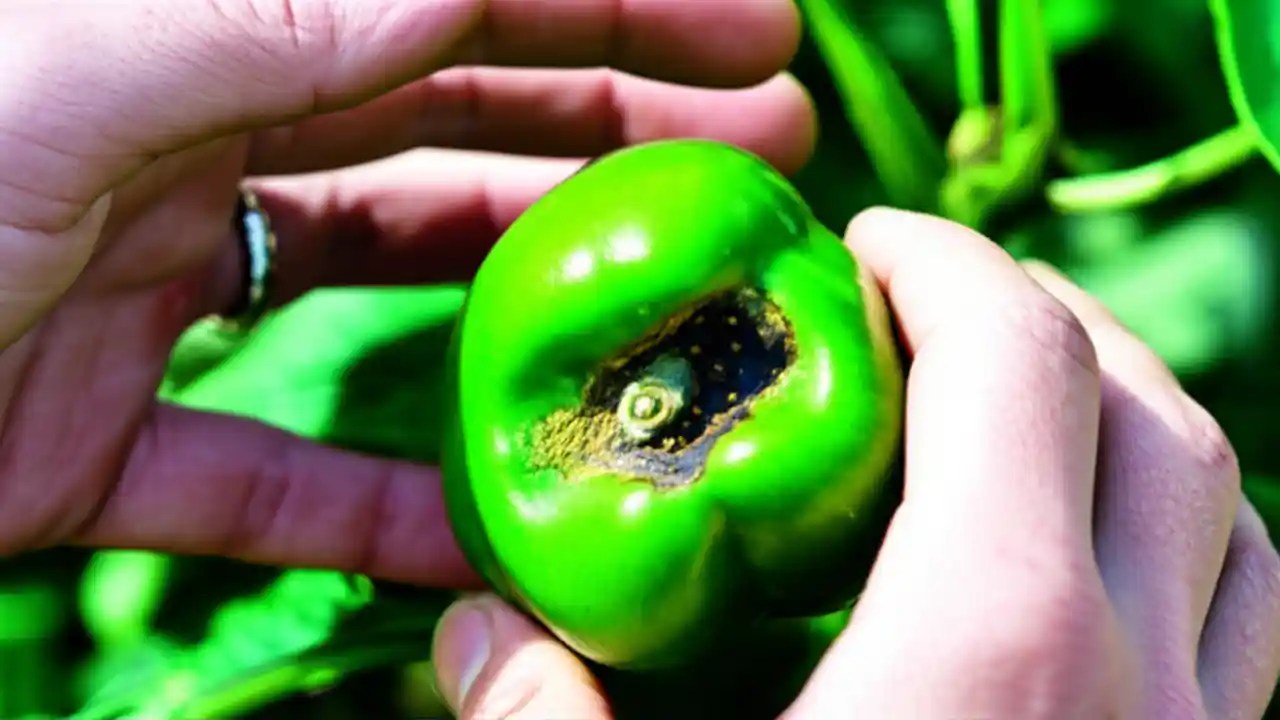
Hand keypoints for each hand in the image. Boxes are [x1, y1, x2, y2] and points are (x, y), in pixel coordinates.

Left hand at [0, 0, 813, 583]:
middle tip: (765, 159)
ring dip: (532, 312)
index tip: (762, 40)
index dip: (617, 8)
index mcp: (184, 35)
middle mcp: (179, 150)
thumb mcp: (72, 66)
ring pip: (379, 297)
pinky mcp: (95, 451)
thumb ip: (285, 12)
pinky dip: (388, 515)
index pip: (447, 2)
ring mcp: (142, 299)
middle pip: (442, 131)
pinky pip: (276, 488)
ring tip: (674, 324)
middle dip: (616, 134)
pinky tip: (506, 542)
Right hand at [430, 209, 1279, 718]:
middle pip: (1159, 413)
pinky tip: (1078, 577)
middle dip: (1047, 320)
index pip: (1017, 358)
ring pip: (1241, 525)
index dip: (945, 264)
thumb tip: (472, 625)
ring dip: (1137, 429)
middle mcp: (1144, 688)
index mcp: (993, 651)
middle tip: (932, 309)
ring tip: (1019, 414)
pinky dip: (1188, 556)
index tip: (866, 248)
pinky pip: (1252, 639)